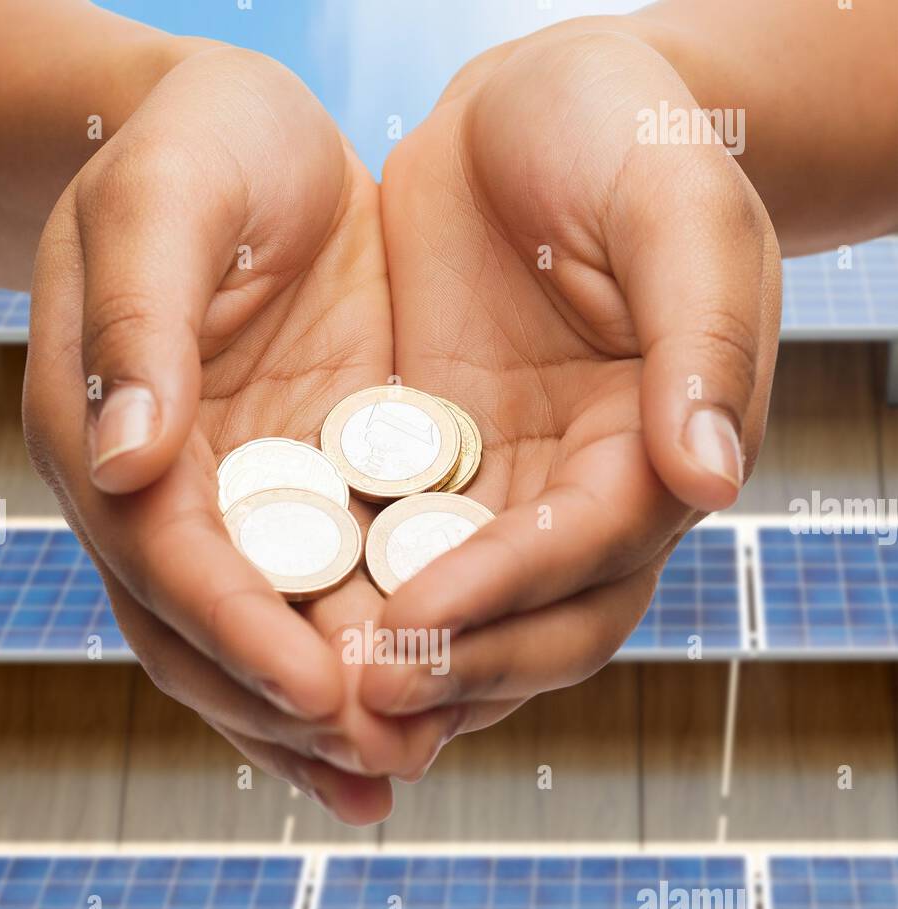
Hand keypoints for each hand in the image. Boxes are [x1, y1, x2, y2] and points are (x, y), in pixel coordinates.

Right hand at [23, 47, 450, 823]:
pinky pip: (324, 603)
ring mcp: (232, 510)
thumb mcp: (165, 202)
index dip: (239, 634)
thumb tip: (128, 463)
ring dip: (319, 725)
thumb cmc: (197, 147)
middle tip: (376, 767)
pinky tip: (415, 721)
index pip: (169, 562)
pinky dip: (358, 667)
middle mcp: (161, 497)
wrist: (249, 141)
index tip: (319, 693)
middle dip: (284, 711)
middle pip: (204, 638)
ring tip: (392, 780)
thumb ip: (140, 324)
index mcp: (106, 437)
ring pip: (260, 645)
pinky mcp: (302, 500)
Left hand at [362, 23, 780, 720]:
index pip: (596, 546)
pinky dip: (358, 609)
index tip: (418, 618)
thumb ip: (701, 338)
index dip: (511, 588)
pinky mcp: (435, 479)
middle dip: (462, 668)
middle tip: (365, 700)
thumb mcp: (675, 208)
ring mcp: (511, 493)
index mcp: (663, 445)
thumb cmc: (619, 131)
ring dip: (410, 672)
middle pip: (546, 622)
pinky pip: (398, 561)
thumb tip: (710, 481)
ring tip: (325, 705)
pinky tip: (293, 637)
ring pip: (474, 619)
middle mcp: (590, 493)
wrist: (529, 108)